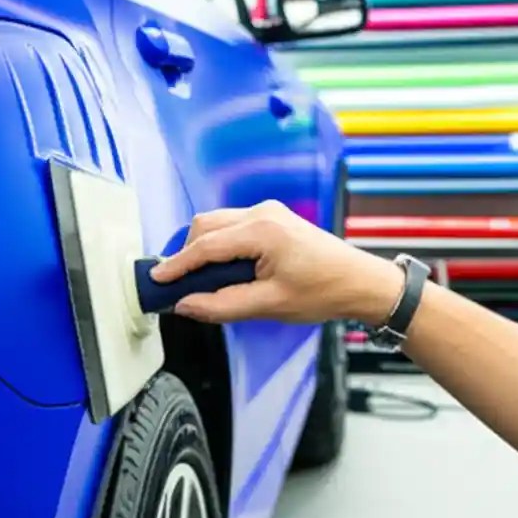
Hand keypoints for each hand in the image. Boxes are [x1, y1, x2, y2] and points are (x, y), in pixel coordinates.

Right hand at [149, 200, 403, 324]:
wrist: (360, 281)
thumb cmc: (323, 292)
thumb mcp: (268, 305)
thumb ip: (221, 305)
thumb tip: (185, 305)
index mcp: (262, 231)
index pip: (205, 246)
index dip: (177, 264)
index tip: (156, 279)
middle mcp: (262, 213)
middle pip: (205, 226)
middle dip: (186, 253)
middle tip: (176, 283)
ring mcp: (268, 212)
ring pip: (216, 223)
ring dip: (202, 248)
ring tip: (197, 280)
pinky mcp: (272, 218)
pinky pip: (232, 226)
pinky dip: (218, 245)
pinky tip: (220, 269)